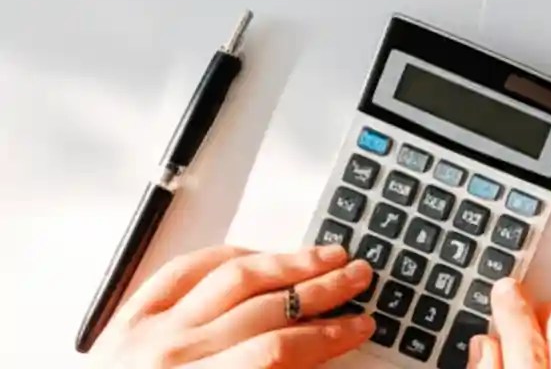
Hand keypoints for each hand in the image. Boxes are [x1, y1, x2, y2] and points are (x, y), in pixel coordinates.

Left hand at [93, 244, 374, 368]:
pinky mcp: (130, 315)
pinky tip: (259, 255)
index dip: (329, 335)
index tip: (359, 324)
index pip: (281, 351)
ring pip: (235, 277)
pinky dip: (228, 256)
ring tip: (324, 255)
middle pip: (266, 307)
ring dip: (288, 262)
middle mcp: (174, 355)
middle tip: (357, 277)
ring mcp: (149, 330)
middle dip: (322, 290)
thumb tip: (318, 358)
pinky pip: (186, 268)